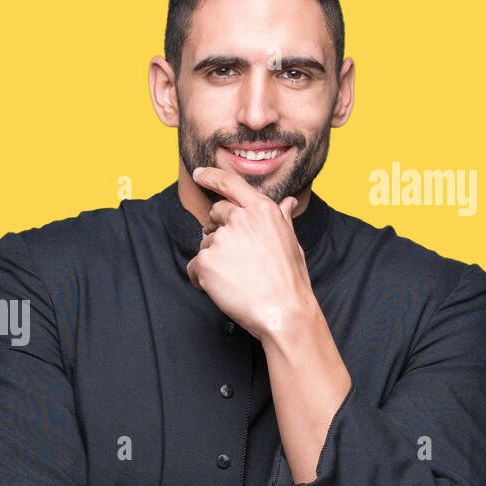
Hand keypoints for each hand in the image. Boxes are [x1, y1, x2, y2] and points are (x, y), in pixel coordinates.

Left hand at [186, 165, 311, 340]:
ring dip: (213, 260)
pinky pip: (193, 267)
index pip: (231, 183)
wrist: (283, 311)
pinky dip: (201, 279)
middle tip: (234, 257)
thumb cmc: (290, 279)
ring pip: (205, 244)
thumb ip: (282, 218)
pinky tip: (221, 289)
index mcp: (262, 209)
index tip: (198, 174)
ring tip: (236, 278)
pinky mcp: (206, 261)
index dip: (211, 176)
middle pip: (215, 214)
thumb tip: (288, 202)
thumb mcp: (292, 242)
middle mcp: (240, 218)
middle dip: (218, 230)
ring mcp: (221, 239)